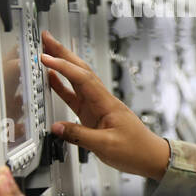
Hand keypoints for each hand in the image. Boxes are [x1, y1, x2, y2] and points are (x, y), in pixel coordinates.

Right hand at [39, 30, 169, 180]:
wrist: (150, 157)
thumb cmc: (136, 150)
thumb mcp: (107, 146)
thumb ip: (80, 136)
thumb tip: (57, 128)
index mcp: (107, 104)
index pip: (82, 79)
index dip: (63, 67)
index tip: (46, 58)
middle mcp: (102, 100)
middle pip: (80, 71)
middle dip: (63, 53)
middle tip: (46, 38)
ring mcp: (97, 106)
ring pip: (76, 80)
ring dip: (61, 65)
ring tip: (45, 51)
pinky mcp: (93, 114)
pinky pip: (75, 96)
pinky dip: (62, 86)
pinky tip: (51, 78)